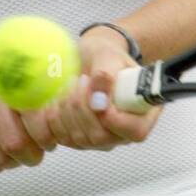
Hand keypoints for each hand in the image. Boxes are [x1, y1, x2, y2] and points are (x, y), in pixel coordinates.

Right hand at [0, 50, 47, 171]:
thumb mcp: (15, 75)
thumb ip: (40, 89)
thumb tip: (68, 107)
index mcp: (8, 82)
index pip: (34, 119)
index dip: (44, 139)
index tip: (47, 144)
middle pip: (13, 144)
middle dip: (27, 157)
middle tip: (31, 157)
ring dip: (7, 164)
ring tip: (11, 157)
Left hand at [21, 26, 162, 151]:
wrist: (90, 59)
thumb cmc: (106, 56)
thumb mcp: (109, 57)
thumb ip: (106, 76)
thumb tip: (99, 101)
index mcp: (143, 111)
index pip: (136, 131)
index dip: (116, 121)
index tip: (98, 100)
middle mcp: (123, 131)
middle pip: (102, 137)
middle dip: (83, 107)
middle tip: (80, 80)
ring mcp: (101, 139)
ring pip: (79, 139)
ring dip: (66, 110)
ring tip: (69, 85)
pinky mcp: (79, 139)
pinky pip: (62, 138)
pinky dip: (52, 118)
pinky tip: (56, 99)